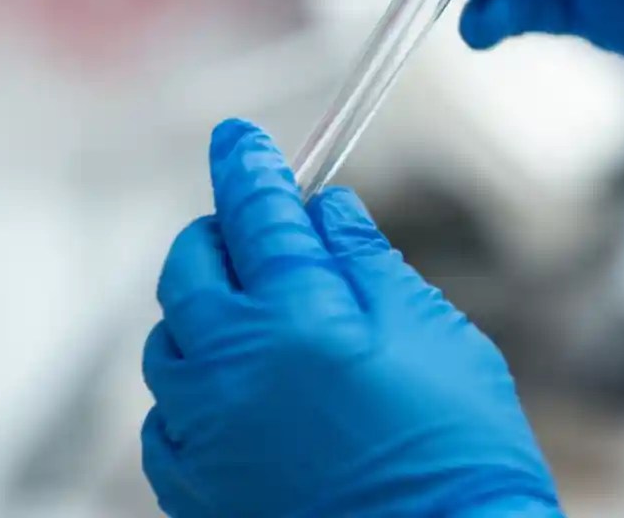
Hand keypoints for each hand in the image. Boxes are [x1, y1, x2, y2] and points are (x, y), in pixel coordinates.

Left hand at [141, 120, 561, 517]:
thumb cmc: (458, 463)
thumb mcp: (436, 338)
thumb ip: (367, 263)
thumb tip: (326, 211)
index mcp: (299, 321)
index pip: (256, 213)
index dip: (248, 165)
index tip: (239, 140)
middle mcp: (232, 373)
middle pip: (190, 268)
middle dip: (220, 235)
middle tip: (256, 232)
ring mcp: (203, 435)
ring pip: (168, 341)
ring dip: (203, 314)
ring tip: (256, 322)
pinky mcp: (193, 491)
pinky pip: (165, 417)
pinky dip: (192, 390)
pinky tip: (238, 395)